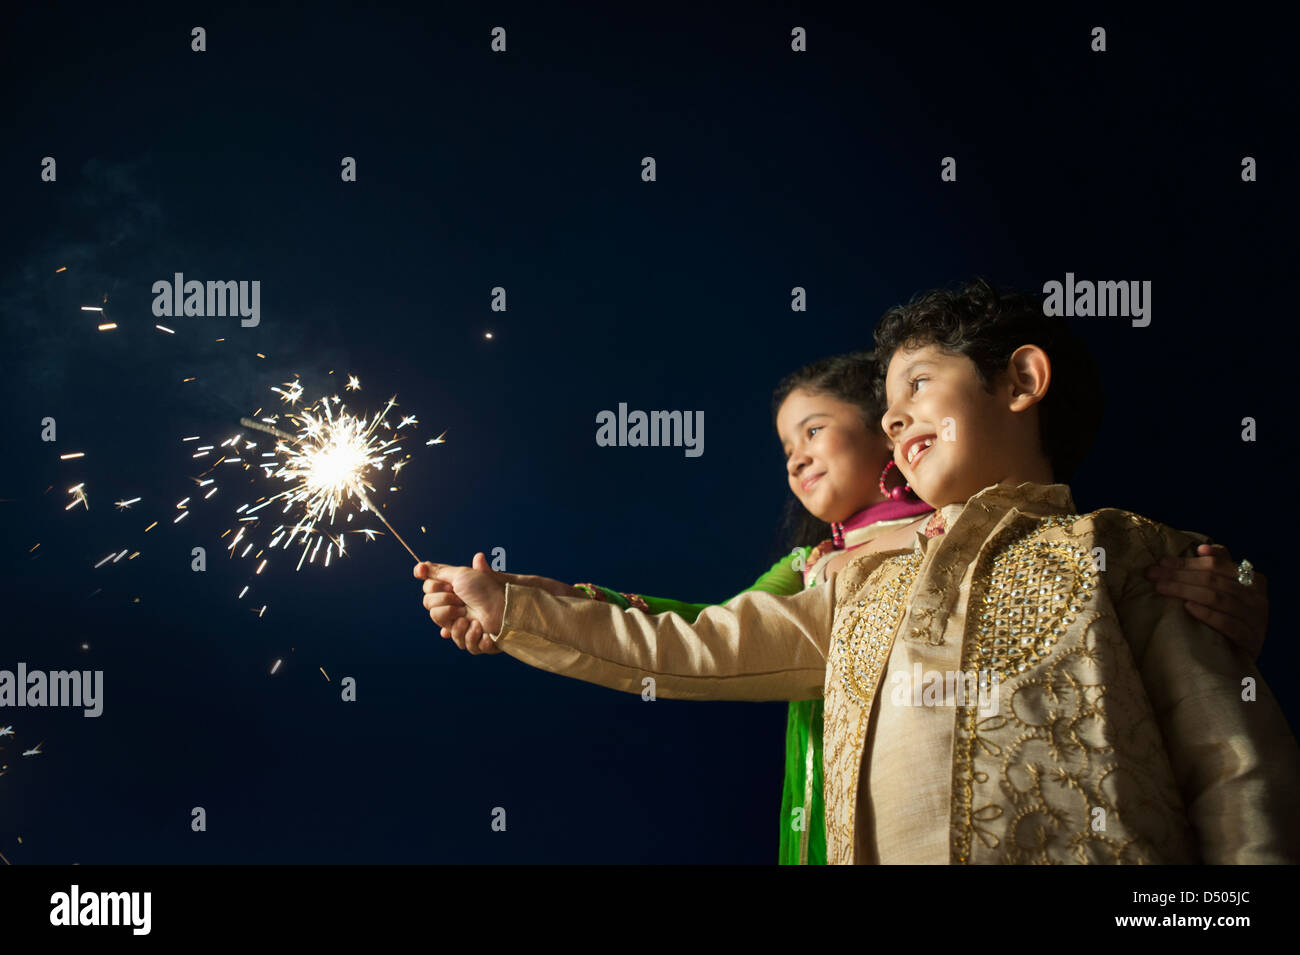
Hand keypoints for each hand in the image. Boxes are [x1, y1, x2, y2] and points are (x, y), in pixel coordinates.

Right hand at [414, 553, 508, 653]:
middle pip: (432, 613)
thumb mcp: (461, 574)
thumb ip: (438, 571)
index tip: (450, 587)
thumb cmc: (485, 588)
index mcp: (449, 596)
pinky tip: (480, 628)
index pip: (428, 596)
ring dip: (460, 623)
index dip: (437, 591)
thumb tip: (418, 567)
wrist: (505, 604)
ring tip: (472, 618)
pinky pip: (464, 645)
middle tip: (462, 601)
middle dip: (447, 604)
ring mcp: (464, 628)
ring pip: (446, 630)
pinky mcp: (475, 642)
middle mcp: (453, 612)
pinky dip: (473, 635)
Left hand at [1145, 544, 1268, 660]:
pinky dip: (1207, 614)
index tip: (1160, 562)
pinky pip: (1227, 624)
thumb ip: (1219, 567)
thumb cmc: (1231, 617)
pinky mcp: (1251, 640)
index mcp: (1253, 580)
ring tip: (1162, 588)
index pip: (1216, 565)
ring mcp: (1256, 619)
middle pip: (1213, 580)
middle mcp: (1257, 598)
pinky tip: (1188, 608)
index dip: (1187, 562)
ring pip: (1218, 599)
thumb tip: (1202, 547)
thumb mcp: (1228, 590)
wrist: (1243, 658)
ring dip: (1186, 591)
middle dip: (1179, 575)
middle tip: (1152, 574)